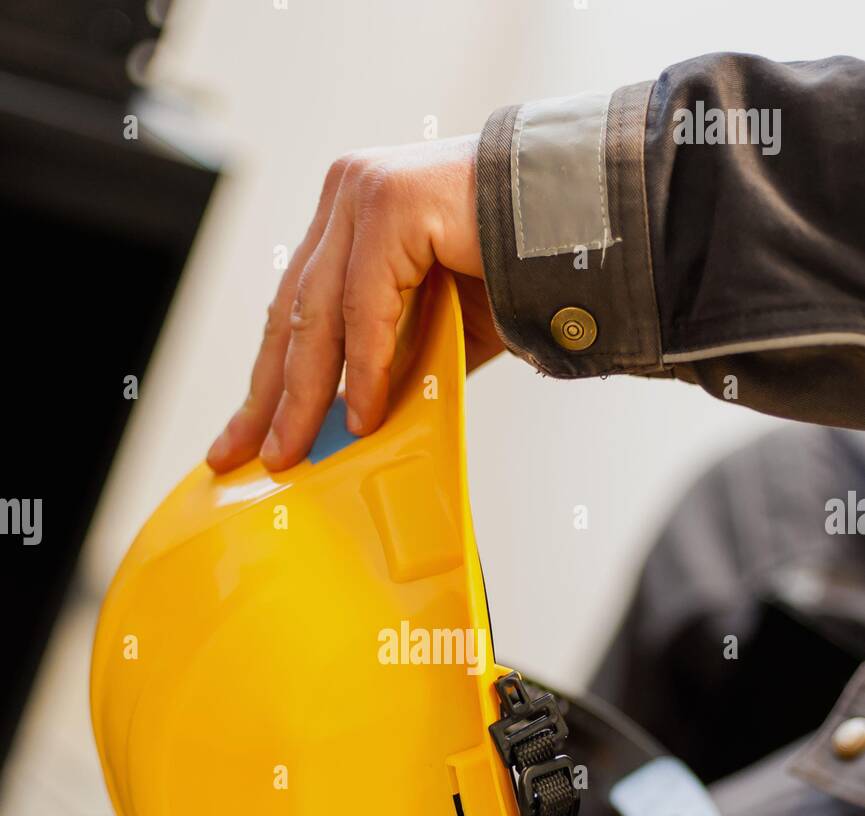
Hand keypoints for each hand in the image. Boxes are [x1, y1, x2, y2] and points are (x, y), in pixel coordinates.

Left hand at [207, 135, 502, 473]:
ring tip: (292, 451)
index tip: (243, 434)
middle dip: (267, 394)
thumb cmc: (517, 273)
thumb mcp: (434, 333)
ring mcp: (366, 191)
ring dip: (302, 394)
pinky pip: (365, 305)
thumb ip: (388, 366)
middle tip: (246, 455)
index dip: (266, 378)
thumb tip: (342, 425)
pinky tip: (357, 418)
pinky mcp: (394, 202)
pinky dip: (361, 368)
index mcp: (350, 217)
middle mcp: (349, 195)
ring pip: (319, 313)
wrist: (588, 227)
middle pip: (292, 313)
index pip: (293, 308)